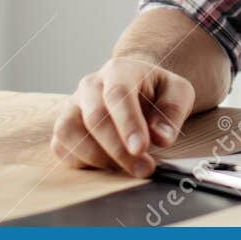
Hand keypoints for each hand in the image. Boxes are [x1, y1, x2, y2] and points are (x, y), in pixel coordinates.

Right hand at [50, 56, 195, 176]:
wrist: (137, 88)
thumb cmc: (157, 92)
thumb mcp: (178, 93)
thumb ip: (172, 112)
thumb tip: (160, 137)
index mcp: (120, 70)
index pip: (118, 94)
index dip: (128, 124)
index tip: (141, 149)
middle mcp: (90, 85)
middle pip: (94, 116)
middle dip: (118, 149)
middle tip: (143, 169)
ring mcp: (73, 106)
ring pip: (69, 132)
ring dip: (97, 158)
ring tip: (125, 168)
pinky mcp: (65, 127)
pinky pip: (62, 148)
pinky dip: (82, 163)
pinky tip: (108, 166)